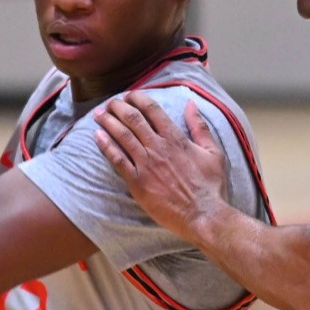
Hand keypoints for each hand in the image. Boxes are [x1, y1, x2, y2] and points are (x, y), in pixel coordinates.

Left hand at [93, 93, 228, 238]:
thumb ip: (200, 127)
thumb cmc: (210, 186)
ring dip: (108, 121)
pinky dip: (106, 146)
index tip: (130, 95)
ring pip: (122, 136)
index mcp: (176, 138)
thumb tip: (191, 104)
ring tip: (99, 114)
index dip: (137, 98)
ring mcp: (146, 164)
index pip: (152, 109)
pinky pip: (117, 160)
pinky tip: (97, 136)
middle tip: (110, 103)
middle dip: (118, 107)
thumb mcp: (213, 152)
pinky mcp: (137, 182)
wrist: (203, 214)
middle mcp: (158, 147)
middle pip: (132, 119)